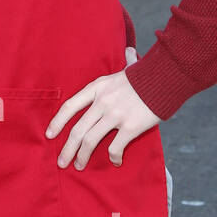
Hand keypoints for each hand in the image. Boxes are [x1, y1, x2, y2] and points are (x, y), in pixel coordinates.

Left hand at [45, 44, 160, 167]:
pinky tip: (115, 162)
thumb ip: (123, 64)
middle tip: (62, 162)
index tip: (49, 135)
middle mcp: (102, 102)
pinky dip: (113, 157)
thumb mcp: (127, 69)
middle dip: (67, 149)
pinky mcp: (131, 126)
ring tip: (80, 166)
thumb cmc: (147, 76)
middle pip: (77, 130)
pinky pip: (115, 147)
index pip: (70, 106)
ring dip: (83, 156)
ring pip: (90, 141)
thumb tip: (129, 50)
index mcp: (97, 88)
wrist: (167, 78)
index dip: (57, 122)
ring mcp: (115, 115)